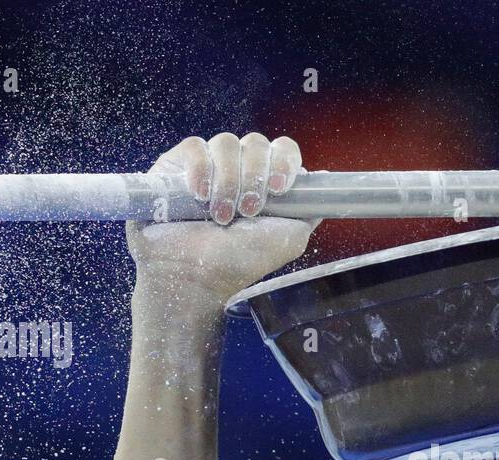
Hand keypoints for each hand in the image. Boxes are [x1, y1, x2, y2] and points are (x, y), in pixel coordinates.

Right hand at [126, 132, 318, 307]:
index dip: (283, 162)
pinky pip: (195, 147)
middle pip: (256, 143)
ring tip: (222, 216)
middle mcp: (238, 171)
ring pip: (227, 144)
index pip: (282, 149)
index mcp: (265, 184)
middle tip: (248, 211)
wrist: (195, 277)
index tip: (279, 189)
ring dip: (229, 181)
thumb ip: (308, 212)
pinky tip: (199, 196)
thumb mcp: (289, 240)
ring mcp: (208, 167)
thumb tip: (322, 187)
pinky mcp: (176, 166)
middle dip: (255, 177)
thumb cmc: (239, 263)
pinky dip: (201, 169)